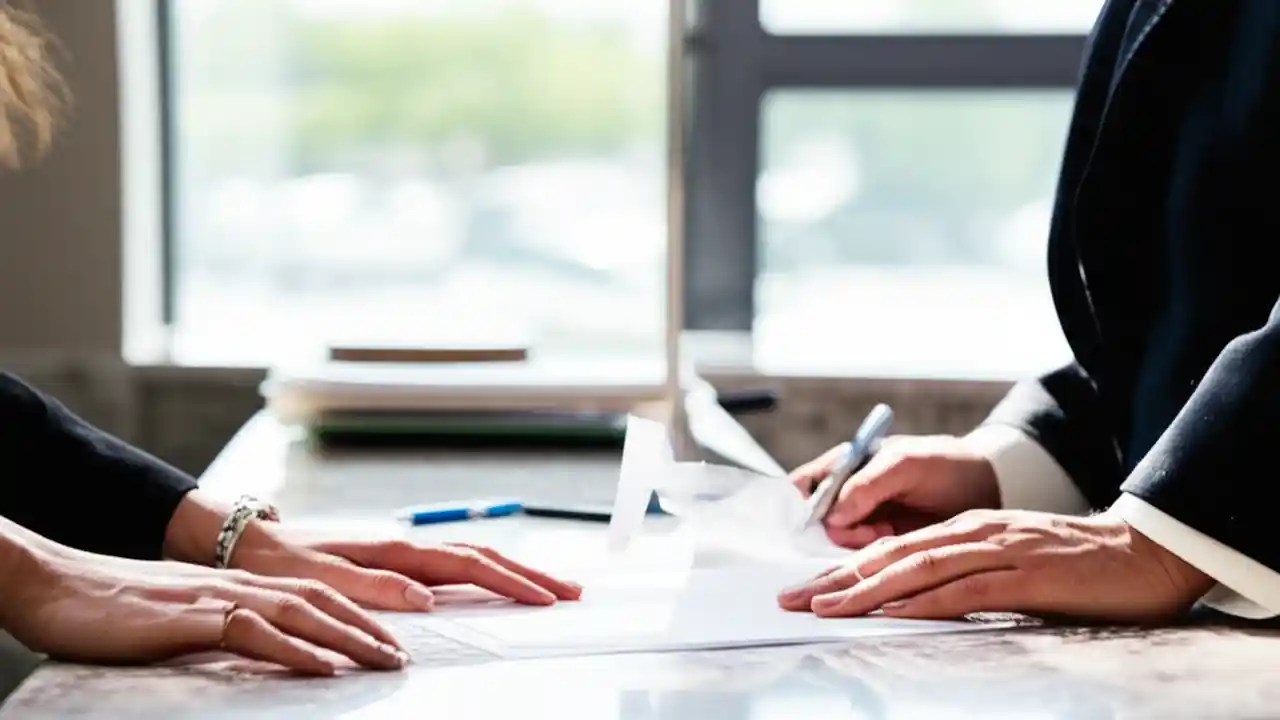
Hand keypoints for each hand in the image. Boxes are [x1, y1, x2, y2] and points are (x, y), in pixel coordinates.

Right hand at [0, 527, 408, 674]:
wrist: (55, 583)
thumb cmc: (113, 607)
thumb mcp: (182, 617)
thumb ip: (221, 625)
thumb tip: (252, 645)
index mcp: (239, 584)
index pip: (314, 594)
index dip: (357, 614)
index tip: (390, 640)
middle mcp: (239, 585)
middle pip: (322, 599)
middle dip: (370, 626)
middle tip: (404, 656)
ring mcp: (217, 599)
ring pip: (301, 613)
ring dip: (349, 638)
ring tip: (385, 662)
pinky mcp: (192, 619)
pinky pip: (256, 633)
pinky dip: (296, 651)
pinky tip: (326, 668)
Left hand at [230, 524, 581, 609]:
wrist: (253, 542)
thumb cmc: (285, 564)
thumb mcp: (323, 580)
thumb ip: (376, 588)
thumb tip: (427, 600)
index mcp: (398, 553)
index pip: (469, 567)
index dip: (511, 582)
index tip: (546, 598)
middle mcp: (409, 549)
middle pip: (485, 558)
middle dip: (531, 575)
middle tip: (573, 592)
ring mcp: (406, 553)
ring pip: (474, 559)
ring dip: (515, 572)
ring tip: (551, 586)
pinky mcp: (398, 561)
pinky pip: (455, 566)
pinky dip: (488, 572)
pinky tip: (501, 581)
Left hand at [778, 509, 1214, 622]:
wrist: (1141, 552)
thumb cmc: (1074, 565)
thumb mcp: (1006, 561)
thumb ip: (964, 573)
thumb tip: (914, 599)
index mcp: (965, 530)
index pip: (892, 550)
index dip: (844, 571)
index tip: (805, 591)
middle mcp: (973, 533)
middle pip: (892, 556)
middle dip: (837, 580)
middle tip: (791, 601)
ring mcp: (998, 551)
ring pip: (919, 569)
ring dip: (868, 590)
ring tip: (826, 608)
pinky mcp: (1026, 576)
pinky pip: (968, 589)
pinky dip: (928, 602)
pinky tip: (896, 614)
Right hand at [790, 435, 1000, 547]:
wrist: (989, 484)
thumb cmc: (945, 463)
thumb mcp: (904, 465)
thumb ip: (865, 486)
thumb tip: (831, 517)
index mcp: (846, 465)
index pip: (803, 486)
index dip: (800, 506)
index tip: (813, 522)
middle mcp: (850, 494)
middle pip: (816, 520)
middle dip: (832, 530)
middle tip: (864, 529)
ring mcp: (866, 520)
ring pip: (838, 542)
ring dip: (855, 544)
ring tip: (883, 533)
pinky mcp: (884, 544)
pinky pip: (863, 556)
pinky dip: (869, 557)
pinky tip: (888, 544)